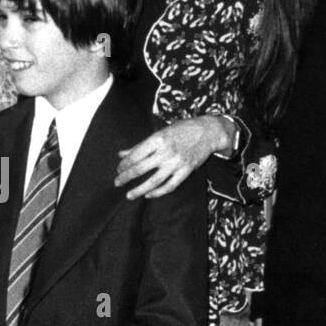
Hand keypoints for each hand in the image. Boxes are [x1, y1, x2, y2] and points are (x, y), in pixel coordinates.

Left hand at [115, 116, 232, 198]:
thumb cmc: (182, 129)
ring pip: (154, 181)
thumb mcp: (160, 133)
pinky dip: (158, 192)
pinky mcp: (186, 171)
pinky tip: (148, 195)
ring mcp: (176, 163)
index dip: (124, 164)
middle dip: (126, 177)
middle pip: (141, 168)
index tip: (118, 169)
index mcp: (158, 139)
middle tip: (117, 183)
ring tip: (129, 195)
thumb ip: (141, 145)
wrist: (208, 132)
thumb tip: (121, 154)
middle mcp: (166, 152)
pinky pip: (170, 186)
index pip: (135, 155)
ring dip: (139, 190)